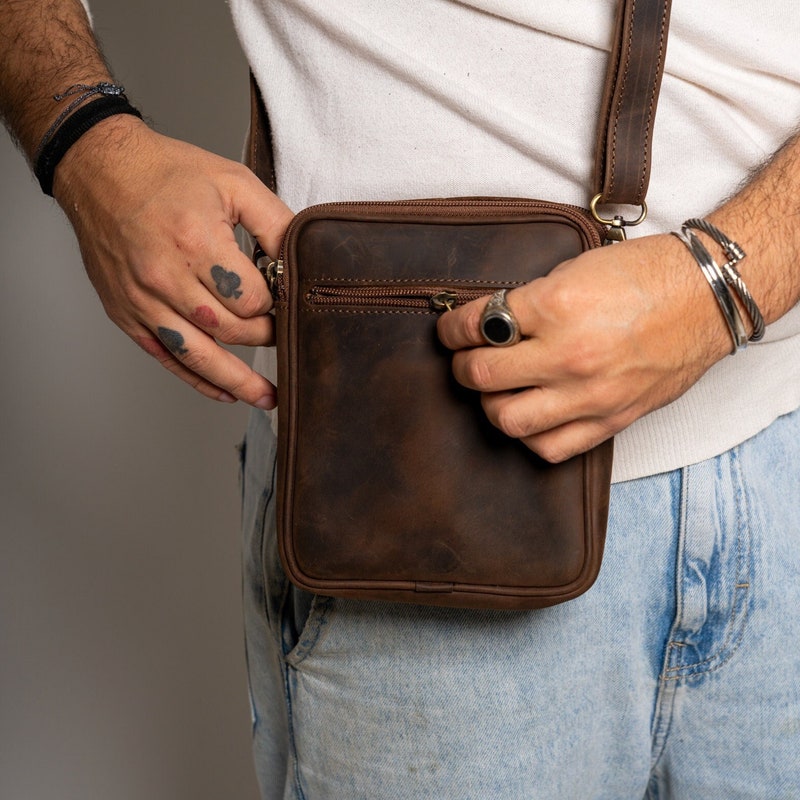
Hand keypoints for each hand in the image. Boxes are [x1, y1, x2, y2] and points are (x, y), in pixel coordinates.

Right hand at [53, 114, 293, 406]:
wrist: (100, 170)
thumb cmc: (168, 173)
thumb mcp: (234, 182)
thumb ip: (275, 222)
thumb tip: (302, 261)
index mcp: (196, 242)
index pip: (251, 299)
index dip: (275, 304)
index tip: (283, 300)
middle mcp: (166, 277)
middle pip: (229, 330)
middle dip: (263, 336)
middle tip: (283, 335)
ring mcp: (142, 300)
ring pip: (198, 356)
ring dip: (237, 382)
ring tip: (267, 398)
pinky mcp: (127, 314)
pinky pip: (166, 357)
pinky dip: (197, 379)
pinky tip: (223, 392)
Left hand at [437, 233, 732, 462]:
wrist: (705, 300)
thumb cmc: (644, 276)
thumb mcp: (575, 270)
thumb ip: (529, 303)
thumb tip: (490, 325)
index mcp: (555, 306)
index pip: (478, 324)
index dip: (452, 328)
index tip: (449, 330)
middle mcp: (568, 354)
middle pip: (482, 376)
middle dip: (463, 367)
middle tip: (467, 359)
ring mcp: (589, 394)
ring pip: (507, 419)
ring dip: (490, 404)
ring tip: (496, 390)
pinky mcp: (609, 420)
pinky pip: (550, 447)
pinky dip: (529, 436)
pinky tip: (529, 416)